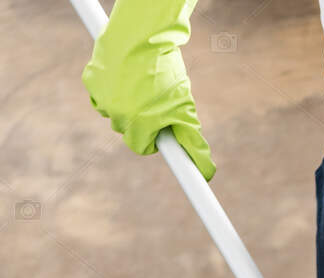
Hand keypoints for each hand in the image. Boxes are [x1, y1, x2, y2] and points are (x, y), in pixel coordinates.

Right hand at [83, 0, 214, 180]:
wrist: (142, 32)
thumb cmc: (166, 70)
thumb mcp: (184, 107)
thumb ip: (193, 142)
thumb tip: (207, 173)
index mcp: (139, 125)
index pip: (142, 147)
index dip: (152, 140)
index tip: (159, 135)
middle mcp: (117, 115)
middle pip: (127, 130)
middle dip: (139, 119)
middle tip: (152, 99)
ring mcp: (101, 98)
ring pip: (113, 111)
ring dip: (124, 103)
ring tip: (139, 83)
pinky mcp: (90, 80)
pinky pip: (100, 93)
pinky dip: (109, 87)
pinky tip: (122, 73)